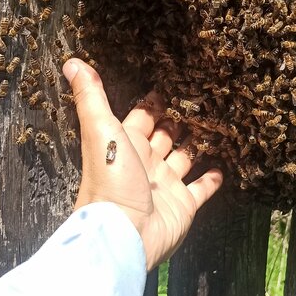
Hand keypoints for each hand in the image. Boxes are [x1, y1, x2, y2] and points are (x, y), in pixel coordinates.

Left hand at [63, 58, 222, 270]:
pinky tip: (224, 166)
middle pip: (165, 136)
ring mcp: (166, 185)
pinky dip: (212, 179)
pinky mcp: (184, 205)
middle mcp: (146, 163)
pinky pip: (201, 189)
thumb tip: (71, 62)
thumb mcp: (100, 130)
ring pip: (185, 158)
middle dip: (179, 120)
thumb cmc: (110, 179)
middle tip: (201, 101)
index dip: (154, 102)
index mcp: (127, 144)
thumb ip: (90, 96)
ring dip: (197, 144)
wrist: (123, 234)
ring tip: (217, 126)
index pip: (143, 116)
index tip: (173, 82)